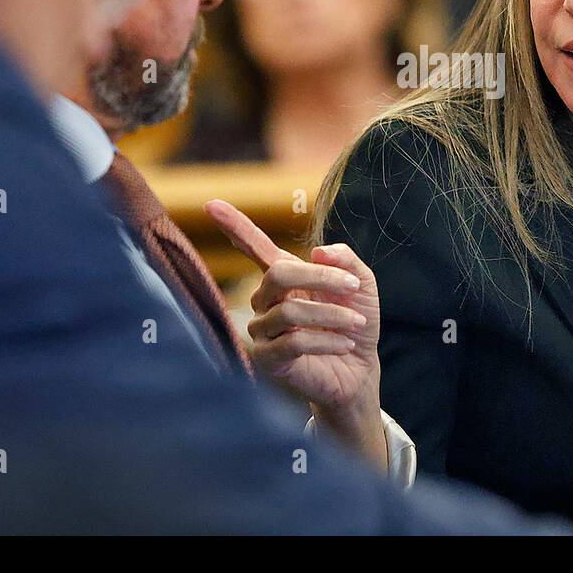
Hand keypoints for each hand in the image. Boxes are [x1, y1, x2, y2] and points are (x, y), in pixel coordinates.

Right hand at [204, 200, 385, 467]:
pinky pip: (294, 342)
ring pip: (289, 311)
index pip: (254, 246)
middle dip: (321, 278)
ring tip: (355, 324)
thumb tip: (315, 253)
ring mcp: (263, 330)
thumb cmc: (355, 323)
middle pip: (279, 274)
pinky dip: (327, 340)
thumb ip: (344, 260)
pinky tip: (345, 343)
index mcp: (284, 277)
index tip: (211, 204)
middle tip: (353, 288)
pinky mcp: (269, 361)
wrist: (360, 369)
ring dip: (331, 314)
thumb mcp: (360, 284)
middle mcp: (266, 300)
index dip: (234, 225)